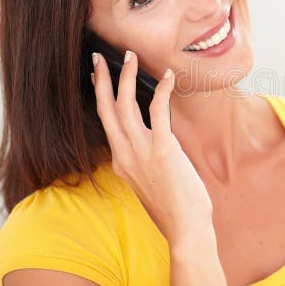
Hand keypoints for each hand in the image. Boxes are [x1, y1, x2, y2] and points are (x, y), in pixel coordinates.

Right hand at [90, 49, 213, 245]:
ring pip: (125, 105)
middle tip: (99, 57)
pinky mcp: (163, 150)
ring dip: (127, 77)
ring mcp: (141, 152)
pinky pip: (157, 112)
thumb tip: (156, 150)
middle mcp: (125, 155)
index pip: (107, 123)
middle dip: (101, 80)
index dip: (103, 97)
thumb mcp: (151, 183)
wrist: (185, 229)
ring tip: (130, 57)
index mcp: (121, 162)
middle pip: (106, 109)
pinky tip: (168, 76)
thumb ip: (147, 164)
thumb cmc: (174, 208)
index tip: (101, 78)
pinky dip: (161, 90)